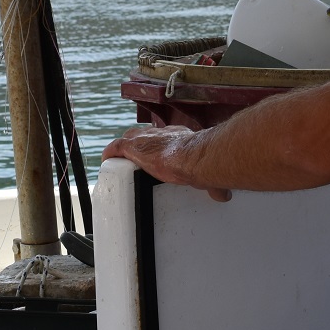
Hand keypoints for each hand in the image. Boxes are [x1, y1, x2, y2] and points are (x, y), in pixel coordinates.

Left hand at [101, 125, 231, 201]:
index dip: (161, 147)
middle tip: (138, 162)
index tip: (160, 156)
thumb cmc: (201, 162)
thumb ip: (212, 184)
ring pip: (128, 140)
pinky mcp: (131, 146)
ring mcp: (144, 139)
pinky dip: (110, 155)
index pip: (166, 139)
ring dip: (125, 152)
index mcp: (178, 137)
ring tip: (121, 165)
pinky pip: (115, 148)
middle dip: (141, 148)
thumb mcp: (205, 174)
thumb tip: (223, 195)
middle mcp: (160, 134)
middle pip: (145, 137)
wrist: (194, 156)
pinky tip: (106, 162)